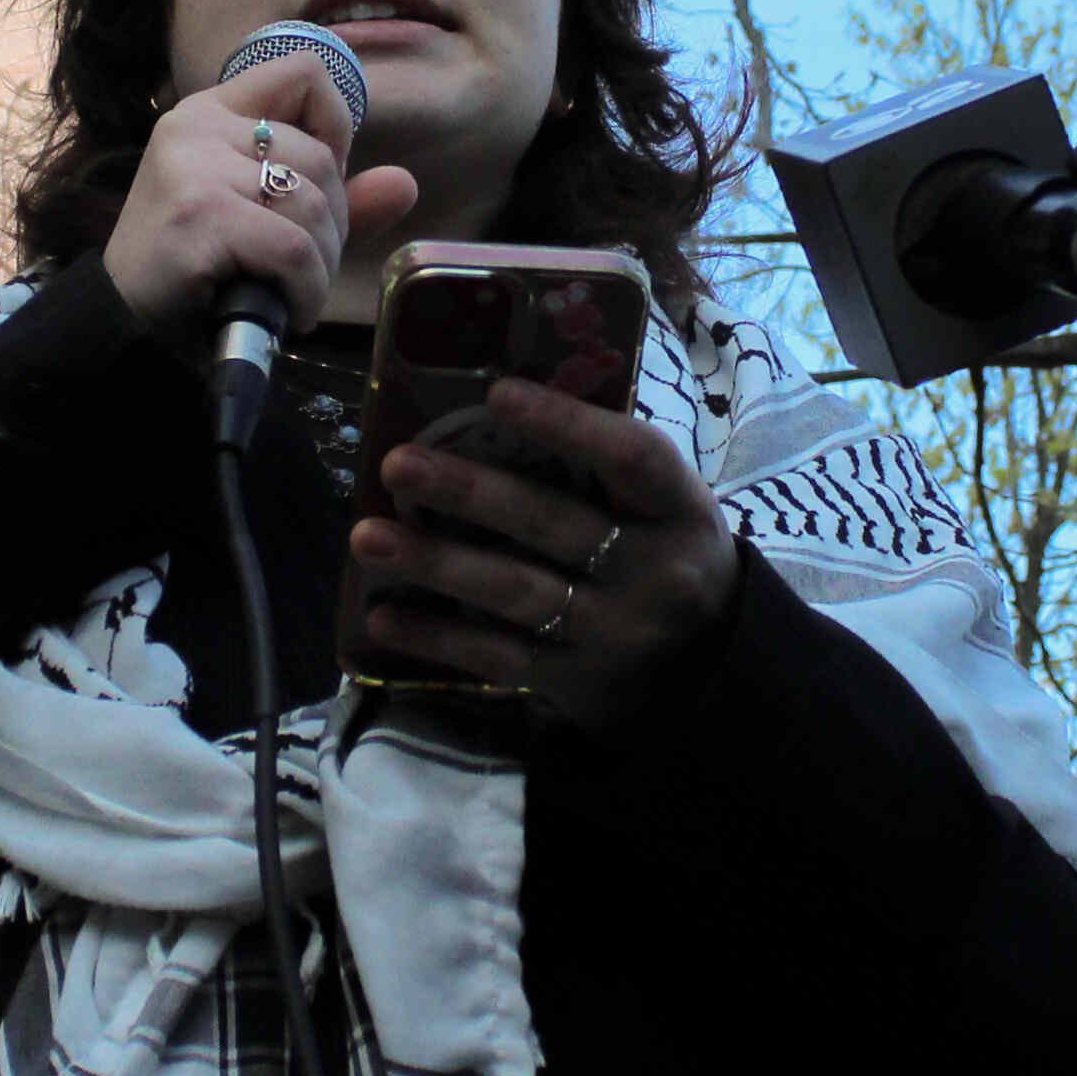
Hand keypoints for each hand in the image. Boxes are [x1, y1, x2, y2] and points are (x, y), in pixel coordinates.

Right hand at [100, 63, 412, 359]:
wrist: (123, 324)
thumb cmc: (193, 271)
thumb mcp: (263, 221)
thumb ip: (332, 200)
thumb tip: (404, 184)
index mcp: (211, 112)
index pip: (302, 72)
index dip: (334, 124)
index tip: (320, 181)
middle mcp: (198, 127)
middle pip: (320, 156)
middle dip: (332, 224)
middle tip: (300, 266)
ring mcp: (195, 167)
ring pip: (313, 203)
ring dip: (320, 265)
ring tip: (292, 291)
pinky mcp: (200, 215)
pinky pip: (294, 248)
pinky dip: (306, 290)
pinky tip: (288, 311)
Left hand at [348, 377, 739, 734]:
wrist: (708, 668)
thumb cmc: (664, 553)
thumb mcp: (666, 505)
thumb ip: (605, 465)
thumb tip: (498, 397)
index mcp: (678, 510)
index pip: (630, 457)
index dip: (566, 424)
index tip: (497, 393)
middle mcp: (651, 572)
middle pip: (554, 525)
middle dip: (471, 492)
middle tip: (396, 462)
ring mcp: (612, 633)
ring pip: (517, 593)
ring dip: (436, 563)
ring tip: (367, 537)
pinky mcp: (574, 681)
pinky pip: (498, 658)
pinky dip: (437, 637)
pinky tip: (382, 616)